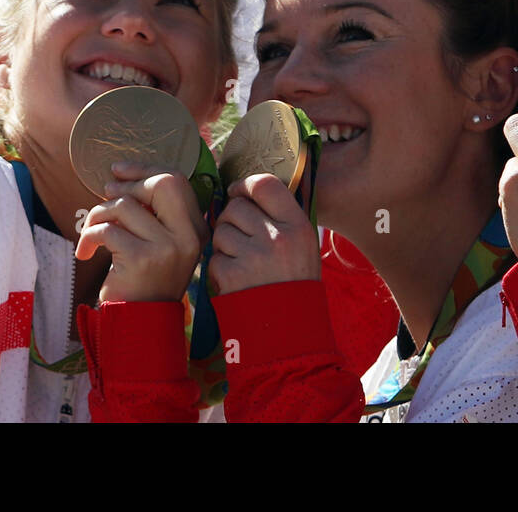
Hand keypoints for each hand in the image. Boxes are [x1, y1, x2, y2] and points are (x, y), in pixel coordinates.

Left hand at [75, 162, 207, 302]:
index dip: (146, 170)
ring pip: (125, 206)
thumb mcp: (159, 245)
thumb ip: (153, 215)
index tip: (119, 170)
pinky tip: (86, 253)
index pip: (177, 181)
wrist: (139, 325)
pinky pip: (107, 230)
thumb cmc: (144, 282)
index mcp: (196, 229)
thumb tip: (122, 179)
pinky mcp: (141, 259)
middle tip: (105, 194)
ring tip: (91, 232)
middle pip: (161, 184)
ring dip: (99, 214)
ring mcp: (167, 248)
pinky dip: (89, 237)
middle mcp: (188, 236)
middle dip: (127, 185)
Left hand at [210, 174, 320, 294]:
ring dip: (224, 244)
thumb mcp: (304, 246)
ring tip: (241, 262)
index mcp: (297, 226)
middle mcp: (276, 238)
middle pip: (236, 207)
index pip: (265, 184)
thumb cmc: (295, 285)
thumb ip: (281, 218)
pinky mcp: (232, 276)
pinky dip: (219, 269)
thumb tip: (248, 193)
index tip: (239, 193)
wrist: (290, 332)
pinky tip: (236, 280)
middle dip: (231, 220)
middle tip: (240, 237)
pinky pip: (214, 258)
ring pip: (220, 231)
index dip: (246, 185)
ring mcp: (253, 257)